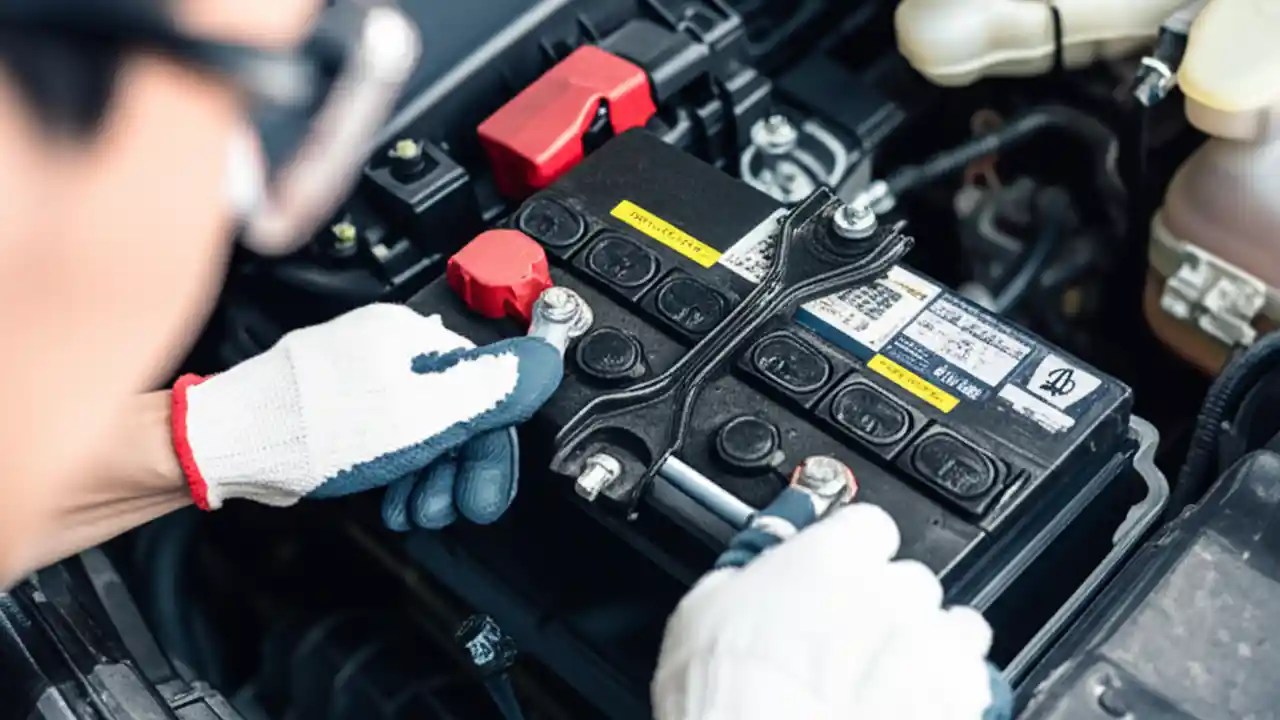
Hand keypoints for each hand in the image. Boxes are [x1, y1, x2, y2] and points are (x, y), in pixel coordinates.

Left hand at [170, 304, 562, 528]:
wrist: (229, 445)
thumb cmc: (311, 425)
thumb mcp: (421, 413)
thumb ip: (489, 390)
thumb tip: (543, 362)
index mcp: (413, 337)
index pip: (485, 388)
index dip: (493, 445)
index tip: (489, 489)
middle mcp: (389, 350)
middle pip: (456, 413)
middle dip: (458, 470)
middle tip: (456, 508)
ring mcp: (363, 379)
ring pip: (424, 431)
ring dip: (430, 478)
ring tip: (419, 512)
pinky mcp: (341, 408)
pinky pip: (391, 439)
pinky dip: (401, 472)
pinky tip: (396, 499)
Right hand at [652, 504, 1008, 719]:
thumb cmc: (726, 693)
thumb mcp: (702, 612)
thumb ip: (743, 577)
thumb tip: (746, 574)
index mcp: (832, 554)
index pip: (867, 525)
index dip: (851, 555)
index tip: (835, 577)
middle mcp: (891, 589)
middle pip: (909, 580)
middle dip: (886, 608)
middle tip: (846, 644)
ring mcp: (931, 645)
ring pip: (953, 627)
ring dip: (927, 647)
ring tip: (890, 681)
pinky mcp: (960, 697)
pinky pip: (973, 682)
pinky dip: (953, 693)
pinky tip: (916, 705)